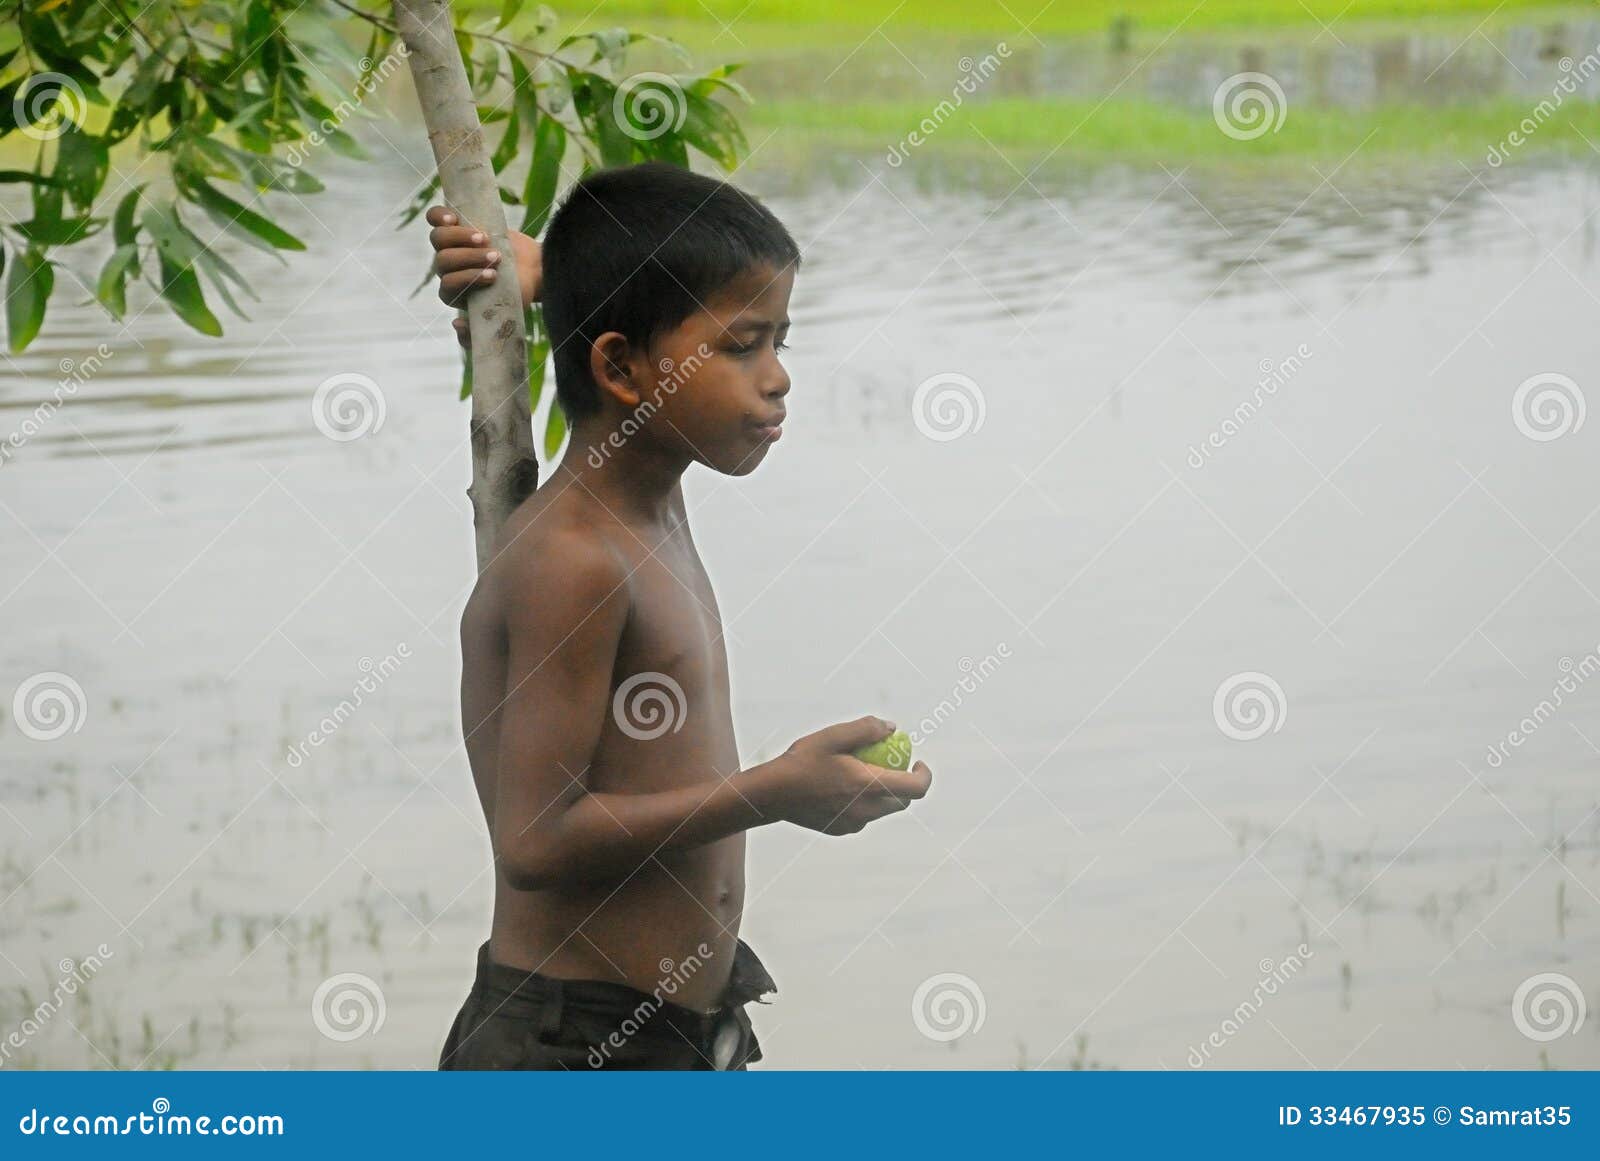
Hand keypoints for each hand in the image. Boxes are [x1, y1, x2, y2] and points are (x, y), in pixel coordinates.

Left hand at [425, 206, 542, 347]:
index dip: (467, 279)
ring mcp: (450, 246)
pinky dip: (440, 216)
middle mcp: (448, 270)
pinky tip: (454, 217)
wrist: (534, 268)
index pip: (448, 287)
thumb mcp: (506, 316)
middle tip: (496, 258)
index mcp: (454, 293)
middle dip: (469, 258)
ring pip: (438, 239)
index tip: (494, 277)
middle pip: (443, 261)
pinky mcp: (456, 225)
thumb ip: (482, 331)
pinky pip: (435, 218)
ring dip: (461, 237)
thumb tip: (456, 324)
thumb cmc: (519, 293)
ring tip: (485, 238)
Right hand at [756, 716, 932, 834]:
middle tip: (892, 763)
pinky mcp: (842, 830)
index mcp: (868, 787)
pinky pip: (863, 816)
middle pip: (902, 801)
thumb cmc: (801, 762)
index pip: (916, 789)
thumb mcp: (832, 736)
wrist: (771, 795)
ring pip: (882, 810)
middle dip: (904, 783)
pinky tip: (841, 786)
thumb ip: (866, 728)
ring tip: (861, 770)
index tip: (917, 761)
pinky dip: (863, 802)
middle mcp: (866, 811)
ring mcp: (854, 824)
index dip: (924, 775)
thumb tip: (892, 728)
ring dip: (882, 792)